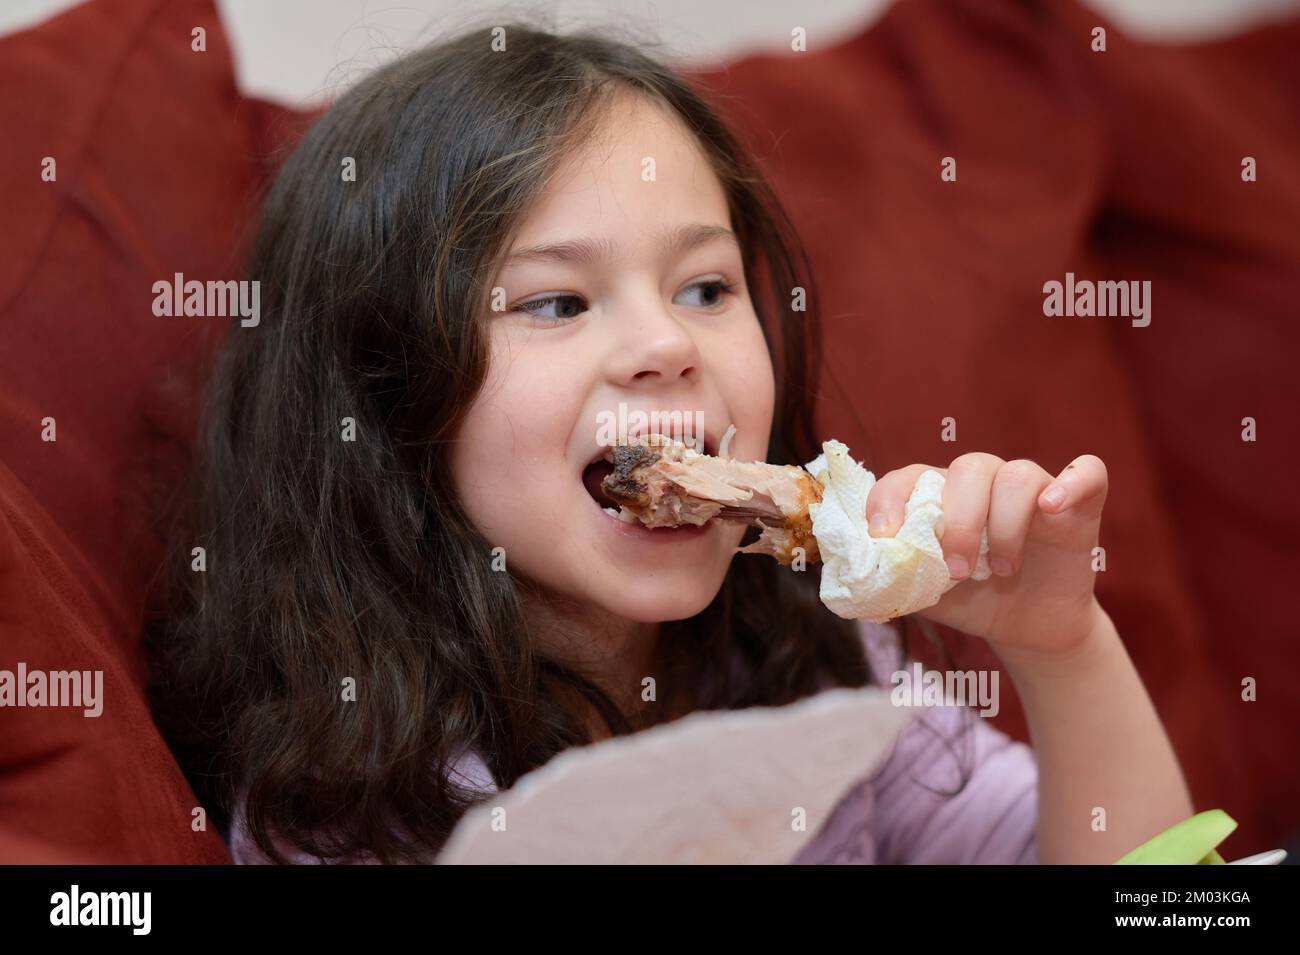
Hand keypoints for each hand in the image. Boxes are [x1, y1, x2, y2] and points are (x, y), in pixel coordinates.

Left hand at [864, 452, 1107, 654]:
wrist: (1026, 628)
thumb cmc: (972, 599)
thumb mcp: (927, 593)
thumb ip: (896, 579)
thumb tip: (856, 584)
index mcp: (940, 495)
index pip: (910, 476)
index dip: (891, 498)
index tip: (885, 534)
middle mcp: (984, 482)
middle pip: (969, 469)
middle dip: (958, 522)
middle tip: (958, 570)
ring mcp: (1033, 489)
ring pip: (1016, 476)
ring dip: (1003, 525)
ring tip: (1002, 571)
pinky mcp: (1078, 505)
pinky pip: (1086, 472)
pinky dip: (1072, 483)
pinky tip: (1052, 507)